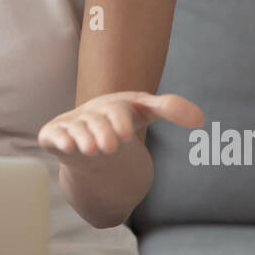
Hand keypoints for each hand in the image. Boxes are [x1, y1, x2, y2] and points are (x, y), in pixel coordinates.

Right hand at [38, 91, 203, 162]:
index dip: (120, 120)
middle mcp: (90, 114)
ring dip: (82, 139)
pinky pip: (53, 136)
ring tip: (91, 149)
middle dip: (102, 133)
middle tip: (109, 147)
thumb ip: (171, 109)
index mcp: (113, 106)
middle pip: (97, 123)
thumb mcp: (145, 112)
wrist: (91, 134)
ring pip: (76, 132)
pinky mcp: (53, 135)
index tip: (126, 133)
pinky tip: (66, 146)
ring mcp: (71, 125)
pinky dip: (58, 139)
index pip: (117, 111)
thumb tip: (201, 119)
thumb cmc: (121, 120)